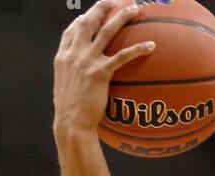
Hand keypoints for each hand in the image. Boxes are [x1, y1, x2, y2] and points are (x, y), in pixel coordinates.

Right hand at [53, 0, 155, 138]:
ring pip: (106, 31)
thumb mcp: (64, 89)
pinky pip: (123, 56)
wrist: (71, 124)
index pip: (71, 31)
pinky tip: (151, 45)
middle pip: (88, 22)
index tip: (87, 15)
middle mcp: (74, 54)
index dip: (80, 20)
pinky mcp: (100, 72)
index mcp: (63, 57)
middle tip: (113, 0)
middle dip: (101, 7)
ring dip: (121, 16)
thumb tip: (79, 77)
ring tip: (135, 8)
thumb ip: (71, 76)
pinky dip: (138, 49)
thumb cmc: (69, 113)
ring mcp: (86, 61)